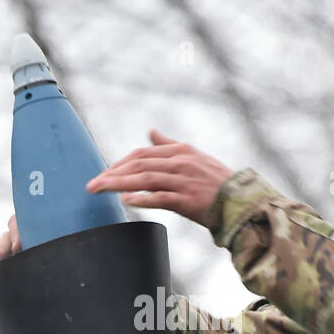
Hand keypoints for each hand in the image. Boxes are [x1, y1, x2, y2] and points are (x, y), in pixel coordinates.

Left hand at [86, 129, 233, 227]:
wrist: (241, 202)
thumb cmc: (216, 182)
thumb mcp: (194, 156)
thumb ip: (170, 145)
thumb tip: (152, 131)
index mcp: (180, 151)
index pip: (142, 153)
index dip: (119, 163)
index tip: (104, 173)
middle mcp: (180, 162)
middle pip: (138, 164)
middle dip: (112, 173)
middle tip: (92, 185)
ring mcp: (184, 181)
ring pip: (144, 179)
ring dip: (118, 184)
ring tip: (99, 190)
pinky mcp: (188, 200)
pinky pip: (160, 197)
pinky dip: (142, 198)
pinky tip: (126, 200)